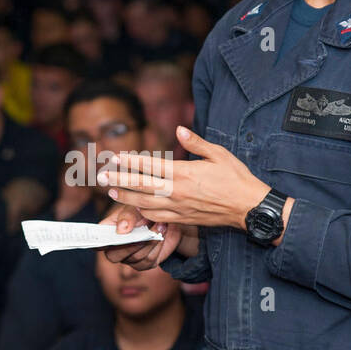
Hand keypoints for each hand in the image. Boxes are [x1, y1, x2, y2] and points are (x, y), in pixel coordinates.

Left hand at [97, 126, 270, 230]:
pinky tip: (135, 208)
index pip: (150, 166)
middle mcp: (178, 192)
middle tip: (101, 178)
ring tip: (111, 193)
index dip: (130, 162)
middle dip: (119, 182)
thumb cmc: (237, 178)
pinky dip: (143, 213)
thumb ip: (196, 142)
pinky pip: (157, 218)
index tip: (115, 158)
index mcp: (184, 173)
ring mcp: (179, 208)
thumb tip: (179, 129)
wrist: (249, 208)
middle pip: (141, 187)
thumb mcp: (219, 154)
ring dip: (126, 199)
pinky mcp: (183, 219)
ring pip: (145, 205)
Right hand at [99, 203, 183, 271]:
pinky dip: (157, 246)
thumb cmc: (144, 210)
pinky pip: (149, 260)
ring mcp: (130, 258)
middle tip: (144, 231)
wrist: (166, 219)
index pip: (96, 243)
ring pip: (135, 258)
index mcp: (108, 232)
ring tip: (159, 225)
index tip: (108, 239)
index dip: (98, 244)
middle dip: (129, 245)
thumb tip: (120, 230)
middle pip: (113, 256)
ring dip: (149, 242)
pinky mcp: (146, 263)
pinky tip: (162, 233)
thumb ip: (128, 216)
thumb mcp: (135, 208)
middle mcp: (116, 248)